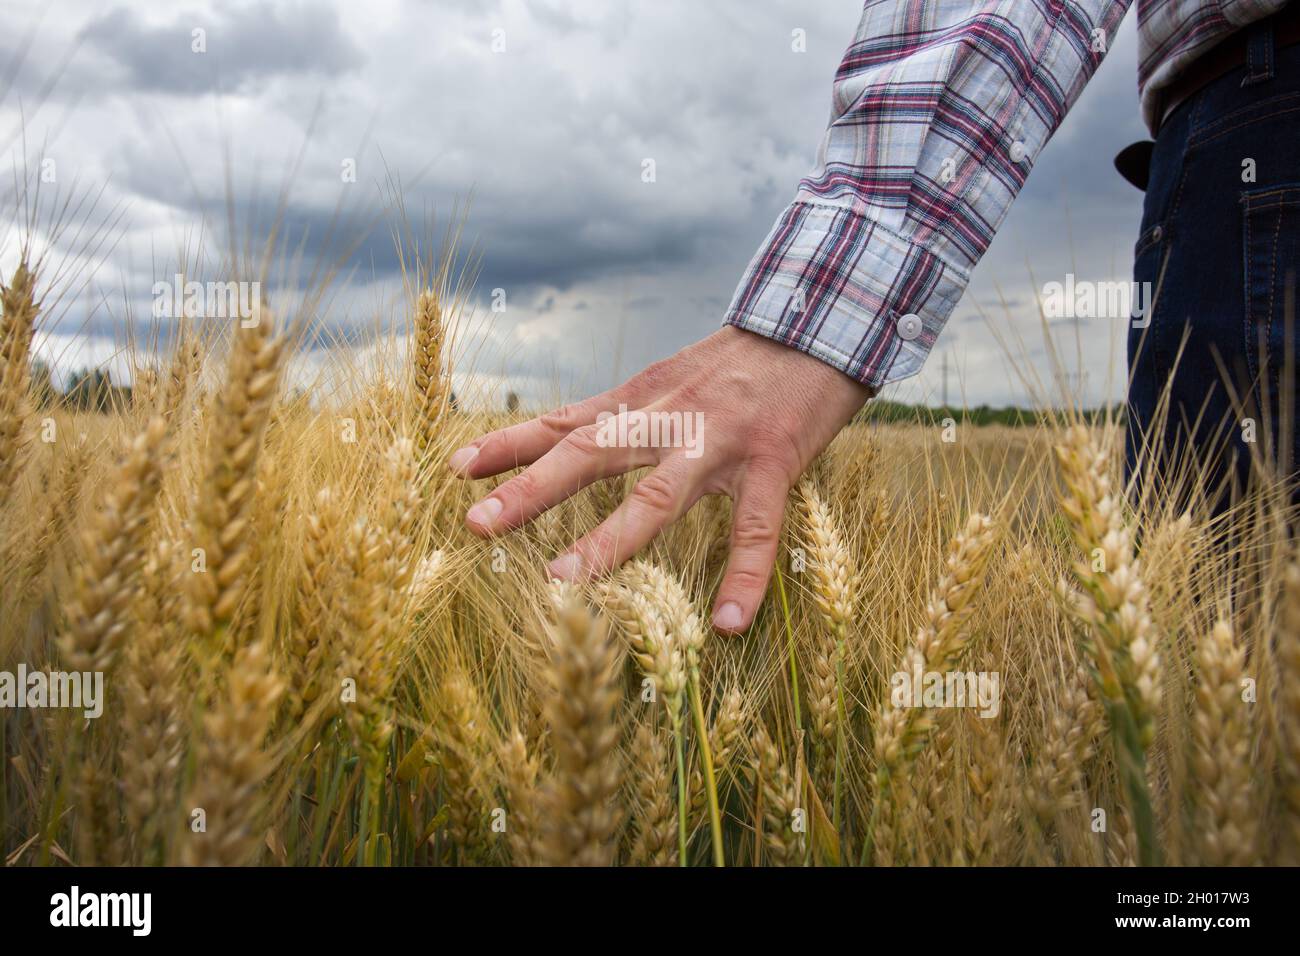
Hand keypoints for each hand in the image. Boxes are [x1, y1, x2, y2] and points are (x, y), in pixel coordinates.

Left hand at [447, 325, 872, 632]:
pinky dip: (743, 579)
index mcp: (639, 402)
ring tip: (565, 582)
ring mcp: (717, 443)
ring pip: (658, 494)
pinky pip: (756, 530)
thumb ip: (616, 412)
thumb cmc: (735, 364)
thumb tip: (558, 434)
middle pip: (589, 454)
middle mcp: (667, 420)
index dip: (507, 445)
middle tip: (476, 524)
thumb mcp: (665, 378)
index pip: (562, 423)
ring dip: (610, 539)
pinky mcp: (771, 463)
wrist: (814, 326)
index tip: (453, 470)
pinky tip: (728, 624)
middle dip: (531, 489)